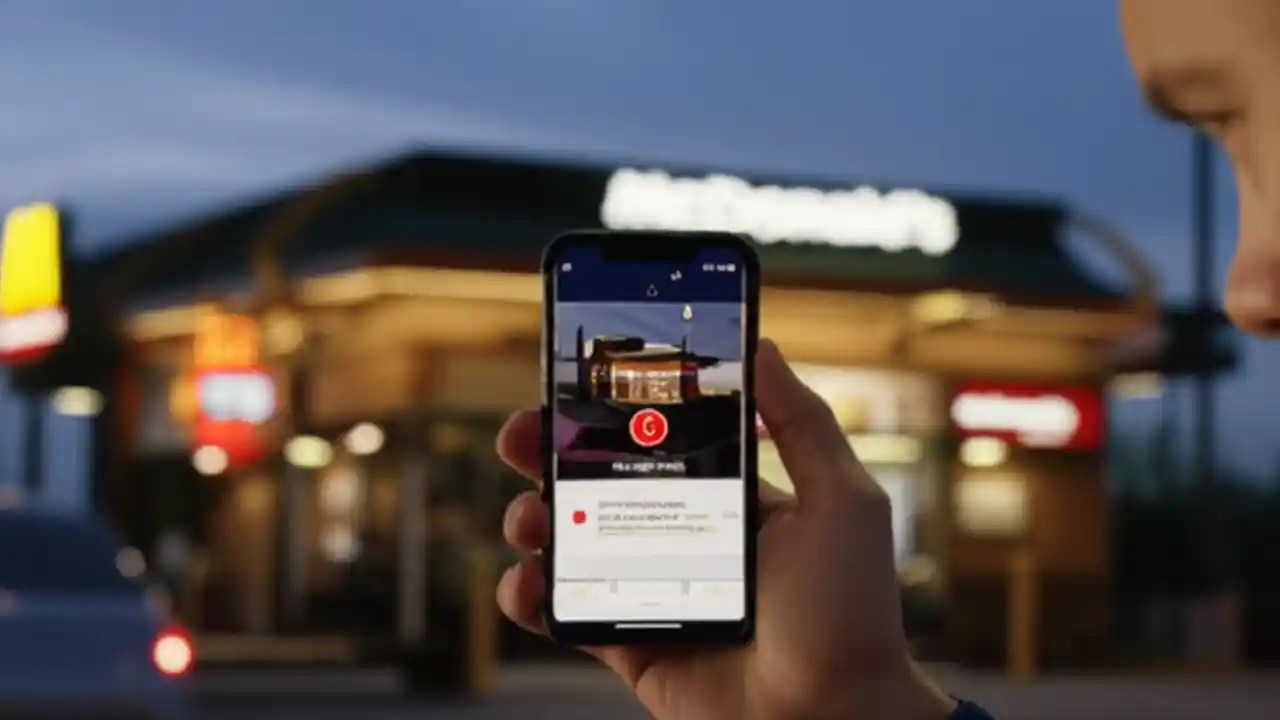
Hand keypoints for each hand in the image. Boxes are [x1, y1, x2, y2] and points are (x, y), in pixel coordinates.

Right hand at [495, 339, 956, 719]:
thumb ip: (803, 423)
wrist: (834, 717)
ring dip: (534, 519)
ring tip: (530, 517)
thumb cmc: (850, 611)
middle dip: (549, 455)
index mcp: (726, 498)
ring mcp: (651, 589)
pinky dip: (531, 596)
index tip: (573, 384)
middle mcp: (682, 537)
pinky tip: (527, 581)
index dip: (609, 412)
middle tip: (522, 437)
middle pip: (597, 484)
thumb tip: (762, 347)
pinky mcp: (629, 643)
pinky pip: (565, 614)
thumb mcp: (841, 500)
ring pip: (571, 542)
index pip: (655, 440)